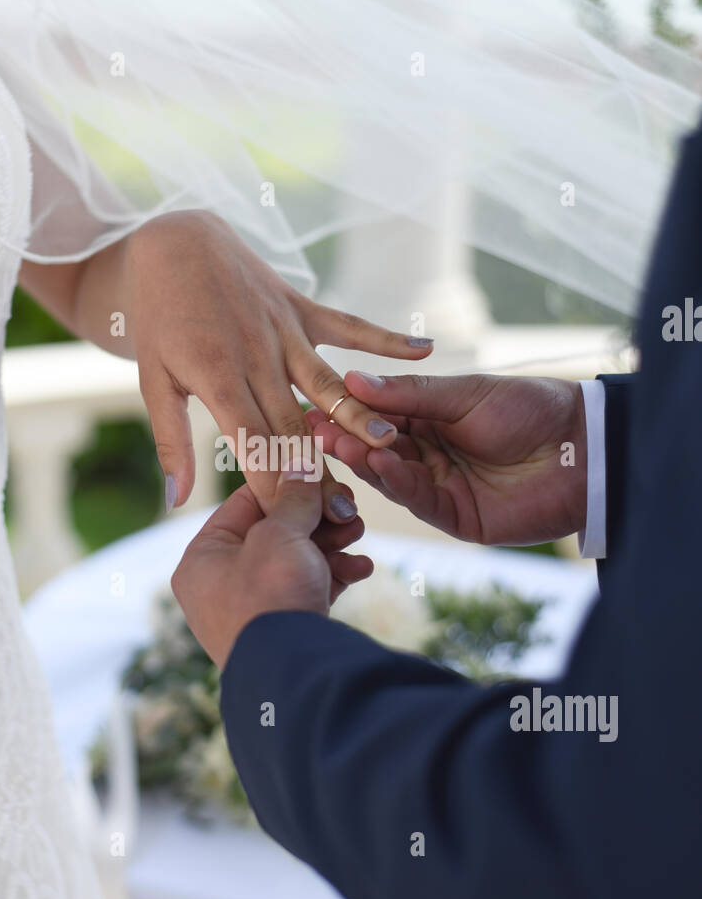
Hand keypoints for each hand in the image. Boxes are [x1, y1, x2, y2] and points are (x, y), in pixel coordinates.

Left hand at [116, 212, 432, 521]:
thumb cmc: (161, 319)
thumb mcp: (154, 381)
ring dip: (356, 413)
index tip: (292, 526)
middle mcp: (257, 355)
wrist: (175, 244)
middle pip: (295, 425)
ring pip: (327, 382)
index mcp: (218, 377)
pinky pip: (349, 325)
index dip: (273, 485)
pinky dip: (385, 337)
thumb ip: (171, 441)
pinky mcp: (302, 307)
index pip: (251, 442)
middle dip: (320, 471)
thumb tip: (176, 501)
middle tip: (343, 512)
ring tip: (386, 442)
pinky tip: (425, 349)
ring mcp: (285, 330)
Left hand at [172, 474, 372, 667]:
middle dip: (316, 518)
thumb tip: (300, 462)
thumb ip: (293, 497)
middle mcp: (221, 585)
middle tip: (347, 505)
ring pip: (296, 562)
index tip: (315, 474)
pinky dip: (335, 576)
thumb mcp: (280, 534)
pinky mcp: (283, 630)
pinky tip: (362, 568)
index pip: (242, 505)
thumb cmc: (270, 596)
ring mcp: (252, 610)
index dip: (282, 486)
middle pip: (273, 533)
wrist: (292, 673)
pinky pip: (308, 591)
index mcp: (202, 559)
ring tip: (358, 532)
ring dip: (332, 544)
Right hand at [307, 372, 586, 545]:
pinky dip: (398, 482)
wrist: (584, 448)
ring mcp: (440, 488)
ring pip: (392, 477)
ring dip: (366, 461)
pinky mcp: (456, 518)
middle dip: (347, 440)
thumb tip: (353, 380)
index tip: (314, 404)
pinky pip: (419, 501)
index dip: (348, 411)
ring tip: (342, 443)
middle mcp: (429, 455)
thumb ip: (410, 395)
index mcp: (430, 419)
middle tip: (314, 430)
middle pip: (377, 450)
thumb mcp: (465, 393)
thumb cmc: (530, 408)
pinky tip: (381, 462)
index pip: (378, 416)